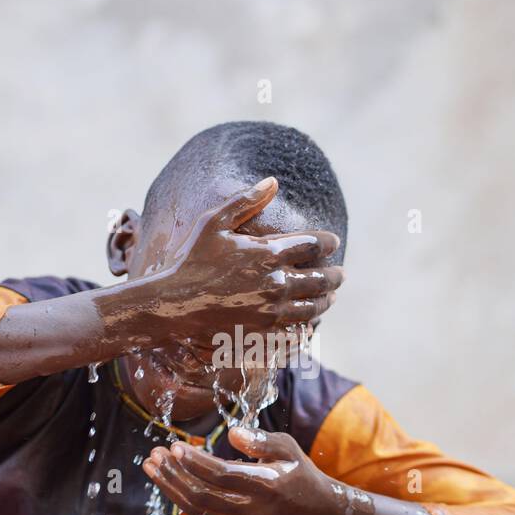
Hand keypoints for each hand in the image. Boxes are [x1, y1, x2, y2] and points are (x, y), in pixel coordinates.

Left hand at [142, 426, 347, 514]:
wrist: (319, 514)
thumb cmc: (302, 474)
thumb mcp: (288, 449)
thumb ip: (260, 440)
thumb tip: (231, 434)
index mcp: (264, 486)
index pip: (219, 475)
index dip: (193, 461)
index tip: (174, 445)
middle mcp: (250, 510)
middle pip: (201, 495)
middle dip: (173, 474)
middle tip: (154, 455)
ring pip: (197, 509)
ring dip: (171, 488)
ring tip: (153, 468)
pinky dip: (182, 501)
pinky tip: (169, 483)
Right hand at [146, 178, 344, 346]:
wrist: (173, 305)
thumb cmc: (191, 260)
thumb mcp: (213, 223)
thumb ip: (245, 202)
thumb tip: (273, 181)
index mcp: (267, 253)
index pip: (313, 245)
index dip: (328, 242)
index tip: (334, 242)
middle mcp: (275, 283)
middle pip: (320, 279)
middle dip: (335, 275)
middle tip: (341, 274)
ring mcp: (271, 311)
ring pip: (313, 307)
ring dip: (327, 301)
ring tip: (331, 297)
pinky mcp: (264, 333)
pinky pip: (296, 330)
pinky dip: (309, 325)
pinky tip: (311, 322)